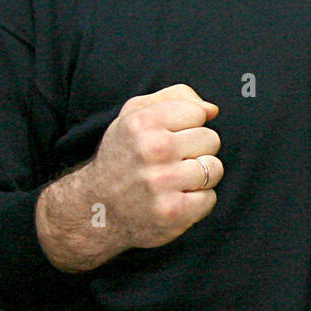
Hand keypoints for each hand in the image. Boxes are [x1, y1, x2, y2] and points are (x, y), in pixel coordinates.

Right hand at [36, 84, 222, 271]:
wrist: (96, 208)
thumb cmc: (123, 156)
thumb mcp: (135, 116)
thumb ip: (175, 99)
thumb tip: (212, 110)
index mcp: (142, 122)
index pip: (198, 112)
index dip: (189, 126)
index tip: (171, 137)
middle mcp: (152, 149)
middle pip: (211, 139)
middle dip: (197, 150)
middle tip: (172, 162)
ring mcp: (162, 182)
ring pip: (215, 169)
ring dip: (201, 177)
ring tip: (175, 181)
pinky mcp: (173, 211)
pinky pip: (210, 198)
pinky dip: (198, 202)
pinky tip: (175, 200)